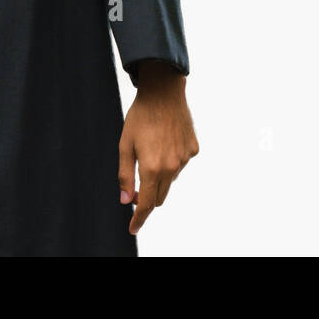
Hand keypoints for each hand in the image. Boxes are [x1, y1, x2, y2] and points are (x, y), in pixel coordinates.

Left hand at [117, 60, 198, 234]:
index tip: (133, 227)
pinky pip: (181, 164)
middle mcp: (172, 166)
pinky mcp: (193, 149)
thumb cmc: (140, 116)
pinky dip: (172, 160)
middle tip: (135, 187)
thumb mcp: (125, 145)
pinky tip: (165, 141)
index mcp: (152, 167)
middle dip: (148, 196)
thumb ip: (125, 175)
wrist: (163, 91)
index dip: (139, 218)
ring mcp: (185, 158)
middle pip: (160, 196)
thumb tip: (126, 200)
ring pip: (171, 180)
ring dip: (160, 176)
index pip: (147, 203)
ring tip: (151, 150)